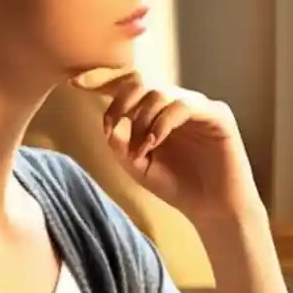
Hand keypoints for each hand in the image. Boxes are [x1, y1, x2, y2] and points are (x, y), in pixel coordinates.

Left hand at [70, 69, 262, 227]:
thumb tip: (108, 123)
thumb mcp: (139, 168)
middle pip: (141, 81)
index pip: (128, 87)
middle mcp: (177, 103)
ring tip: (140, 148)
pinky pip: (184, 105)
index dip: (102, 81)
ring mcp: (198, 107)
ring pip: (161, 92)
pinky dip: (163, 122)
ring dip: (142, 118)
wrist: (215, 211)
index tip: (75, 84)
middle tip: (112, 126)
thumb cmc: (179, 188)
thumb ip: (120, 145)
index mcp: (156, 113)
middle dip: (121, 102)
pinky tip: (154, 141)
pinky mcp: (217, 115)